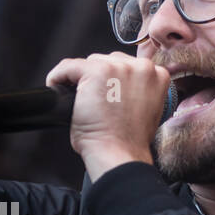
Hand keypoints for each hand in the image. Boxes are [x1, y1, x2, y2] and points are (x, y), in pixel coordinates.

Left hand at [45, 52, 168, 180]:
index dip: (113, 80)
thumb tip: (120, 88)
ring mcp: (119, 67)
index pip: (128, 66)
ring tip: (81, 101)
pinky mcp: (97, 71)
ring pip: (91, 62)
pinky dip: (59, 77)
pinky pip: (68, 66)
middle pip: (109, 61)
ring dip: (83, 79)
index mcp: (157, 76)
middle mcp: (141, 67)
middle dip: (98, 79)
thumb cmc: (129, 142)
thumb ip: (138, 92)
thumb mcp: (144, 111)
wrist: (119, 154)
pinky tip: (58, 89)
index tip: (104, 93)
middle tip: (92, 102)